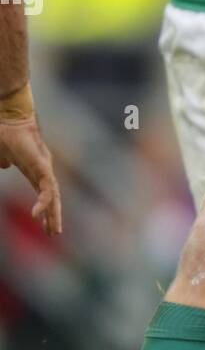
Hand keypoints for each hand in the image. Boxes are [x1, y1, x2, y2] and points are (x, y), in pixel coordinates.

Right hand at [0, 117, 61, 233]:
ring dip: (53, 213)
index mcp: (33, 168)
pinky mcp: (42, 165)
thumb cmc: (4, 131)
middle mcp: (42, 169)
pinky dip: (44, 202)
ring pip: (53, 195)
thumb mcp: (2, 152)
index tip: (42, 223)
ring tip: (53, 230)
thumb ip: (3, 159)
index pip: (42, 192)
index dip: (44, 207)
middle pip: (51, 196)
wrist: (7, 117)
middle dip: (52, 215)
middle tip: (54, 232)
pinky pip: (47, 188)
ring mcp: (44, 167)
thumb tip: (3, 165)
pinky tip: (37, 214)